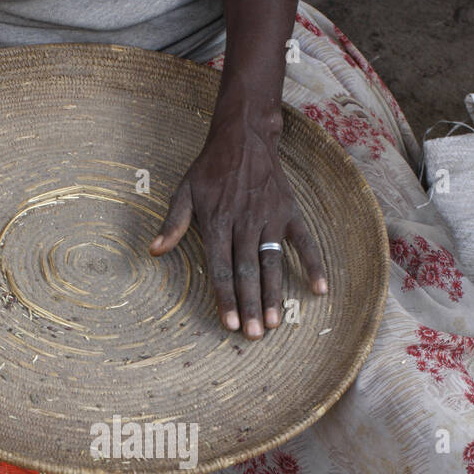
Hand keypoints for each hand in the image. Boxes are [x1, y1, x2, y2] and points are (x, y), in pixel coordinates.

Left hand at [150, 106, 325, 338]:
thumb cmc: (209, 169)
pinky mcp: (289, 212)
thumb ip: (173, 224)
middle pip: (247, 272)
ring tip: (274, 323)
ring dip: (274, 294)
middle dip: (249, 305)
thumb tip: (154, 251)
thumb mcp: (184, 192)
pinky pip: (304, 241)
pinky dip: (313, 264)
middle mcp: (245, 223)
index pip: (221, 268)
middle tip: (254, 335)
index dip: (225, 297)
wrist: (244, 137)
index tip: (229, 324)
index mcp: (218, 222)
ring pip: (272, 263)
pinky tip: (318, 289)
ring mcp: (270, 218)